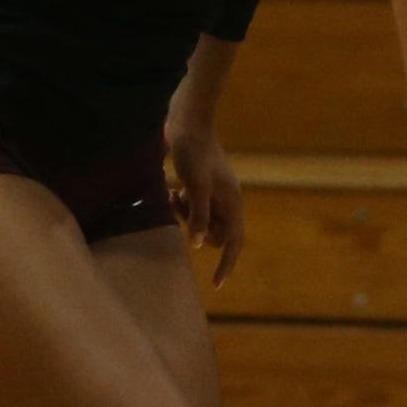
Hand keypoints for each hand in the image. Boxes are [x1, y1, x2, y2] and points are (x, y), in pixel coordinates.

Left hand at [164, 98, 248, 279]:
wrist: (188, 121)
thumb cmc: (193, 152)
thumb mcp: (195, 187)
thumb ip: (199, 216)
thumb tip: (198, 246)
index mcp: (232, 202)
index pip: (234, 241)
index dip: (226, 264)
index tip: (216, 285)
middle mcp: (228, 199)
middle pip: (217, 232)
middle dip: (197, 229)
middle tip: (181, 211)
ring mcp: (217, 191)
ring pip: (204, 220)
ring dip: (187, 216)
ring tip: (173, 196)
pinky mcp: (204, 182)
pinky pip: (196, 207)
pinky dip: (184, 205)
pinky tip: (172, 190)